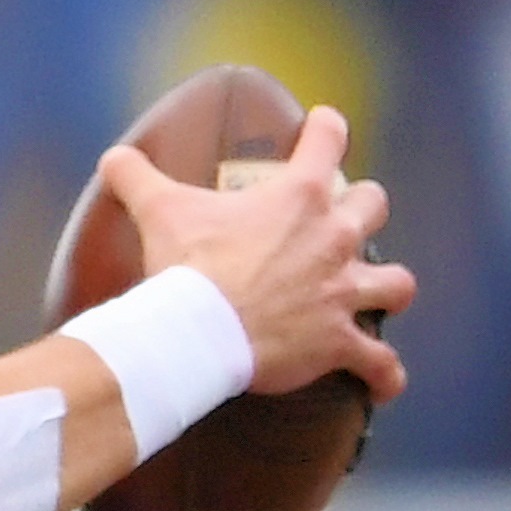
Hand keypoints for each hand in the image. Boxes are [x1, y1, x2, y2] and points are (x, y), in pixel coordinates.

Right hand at [98, 105, 414, 401]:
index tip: (324, 129)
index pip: (328, 139)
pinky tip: (382, 380)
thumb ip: (137, 177)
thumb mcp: (159, 210)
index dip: (327, 131)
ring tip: (374, 295)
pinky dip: (384, 373)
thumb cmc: (186, 266)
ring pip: (397, 283)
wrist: (198, 331)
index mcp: (300, 195)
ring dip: (387, 287)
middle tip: (338, 223)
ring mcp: (344, 291)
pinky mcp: (340, 341)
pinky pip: (381, 362)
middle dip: (362, 210)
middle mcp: (334, 237)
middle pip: (374, 205)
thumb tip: (114, 158)